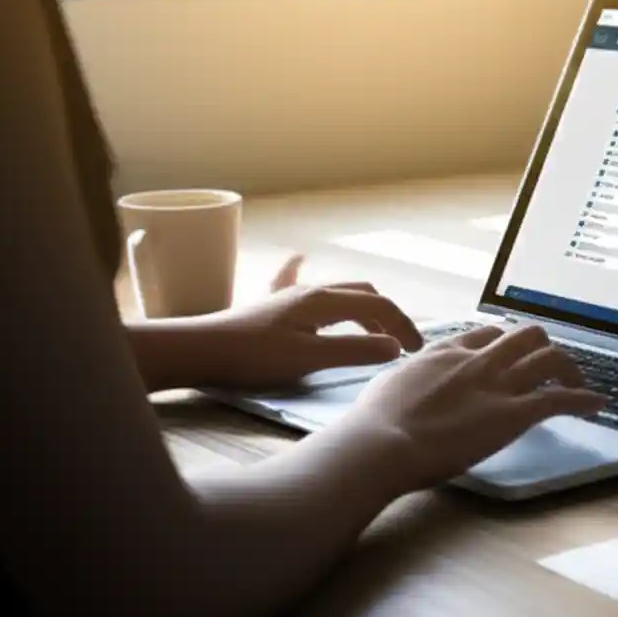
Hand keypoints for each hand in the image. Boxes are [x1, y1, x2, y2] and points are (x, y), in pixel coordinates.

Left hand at [193, 256, 423, 387]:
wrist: (201, 350)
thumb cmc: (254, 356)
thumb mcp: (310, 359)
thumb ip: (355, 351)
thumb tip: (394, 347)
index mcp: (323, 300)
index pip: (378, 305)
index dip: (403, 326)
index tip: (416, 351)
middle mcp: (311, 290)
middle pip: (363, 293)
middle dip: (388, 316)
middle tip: (400, 345)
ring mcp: (290, 294)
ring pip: (339, 291)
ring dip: (364, 307)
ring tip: (375, 332)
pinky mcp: (272, 304)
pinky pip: (295, 278)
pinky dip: (308, 270)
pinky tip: (301, 257)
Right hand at [345, 324, 606, 490]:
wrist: (381, 443)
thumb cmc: (373, 424)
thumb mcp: (388, 385)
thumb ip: (406, 380)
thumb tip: (402, 384)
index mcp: (445, 352)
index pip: (485, 334)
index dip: (502, 343)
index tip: (509, 356)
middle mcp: (476, 360)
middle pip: (525, 335)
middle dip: (542, 348)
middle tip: (548, 368)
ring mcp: (497, 384)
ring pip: (549, 357)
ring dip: (569, 369)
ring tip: (578, 383)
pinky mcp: (513, 413)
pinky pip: (559, 397)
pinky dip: (583, 398)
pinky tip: (596, 405)